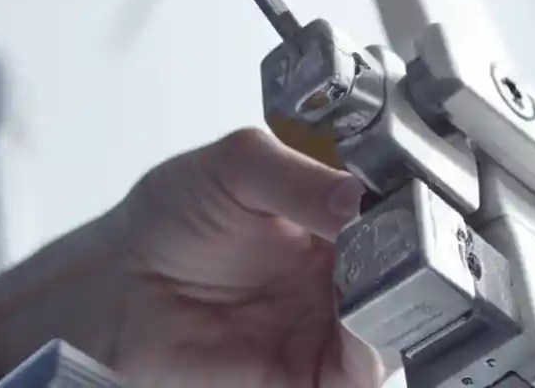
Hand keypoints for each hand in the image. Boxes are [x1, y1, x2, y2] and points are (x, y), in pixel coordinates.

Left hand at [0, 129, 383, 387]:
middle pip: (409, 272)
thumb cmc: (168, 219)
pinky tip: (360, 337)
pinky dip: (368, 360)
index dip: (414, 211)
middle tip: (409, 253)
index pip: (399, 211)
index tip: (414, 207)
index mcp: (336, 212)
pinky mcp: (306, 374)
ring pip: (395, 326)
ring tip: (382, 293)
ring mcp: (327, 324)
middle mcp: (341, 269)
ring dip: (400, 313)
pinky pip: (358, 376)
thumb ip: (297, 178)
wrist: (116, 287)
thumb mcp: (234, 167)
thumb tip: (359, 195)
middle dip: (417, 265)